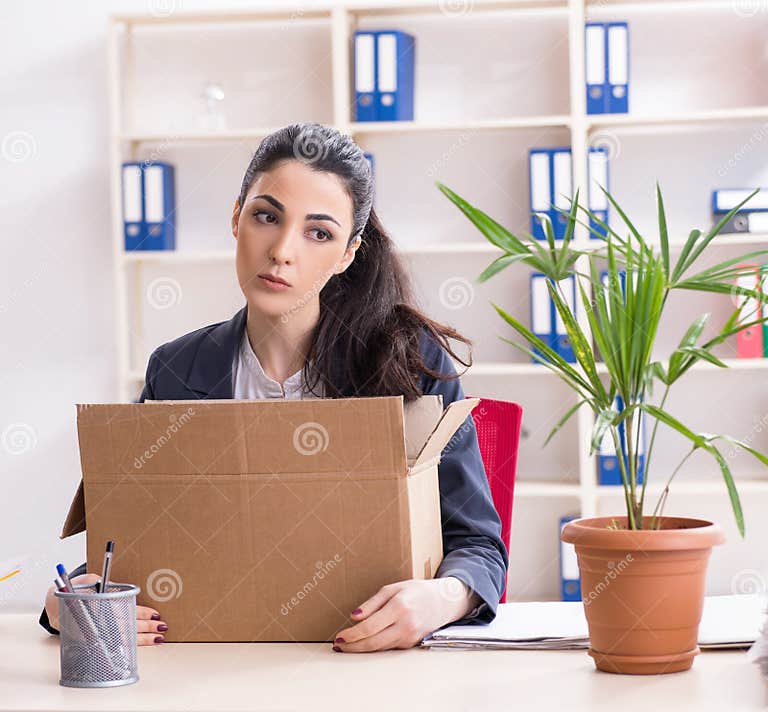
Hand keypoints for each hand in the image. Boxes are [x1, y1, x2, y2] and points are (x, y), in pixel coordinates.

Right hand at [44, 572, 168, 645]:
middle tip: (161, 626)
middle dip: (145, 626)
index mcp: (94, 605)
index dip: (140, 613)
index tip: (154, 614)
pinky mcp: (93, 640)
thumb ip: (103, 584)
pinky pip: (115, 643)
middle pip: (124, 625)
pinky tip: (144, 643)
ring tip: (158, 637)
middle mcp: (94, 621)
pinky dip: (131, 644)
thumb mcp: (88, 580)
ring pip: (121, 637)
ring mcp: (94, 633)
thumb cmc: (76, 589)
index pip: (123, 610)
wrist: (56, 605)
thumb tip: (121, 587)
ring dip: (141, 638)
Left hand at [332, 577, 481, 652]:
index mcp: (399, 607)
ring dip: (361, 649)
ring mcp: (409, 637)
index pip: (370, 626)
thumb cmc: (416, 591)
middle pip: (373, 642)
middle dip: (353, 646)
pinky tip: (364, 643)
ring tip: (346, 646)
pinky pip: (388, 647)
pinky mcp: (411, 644)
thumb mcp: (393, 589)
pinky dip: (374, 646)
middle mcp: (405, 625)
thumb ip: (372, 603)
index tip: (339, 636)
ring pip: (380, 648)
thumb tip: (354, 616)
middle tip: (338, 646)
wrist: (443, 601)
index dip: (352, 634)